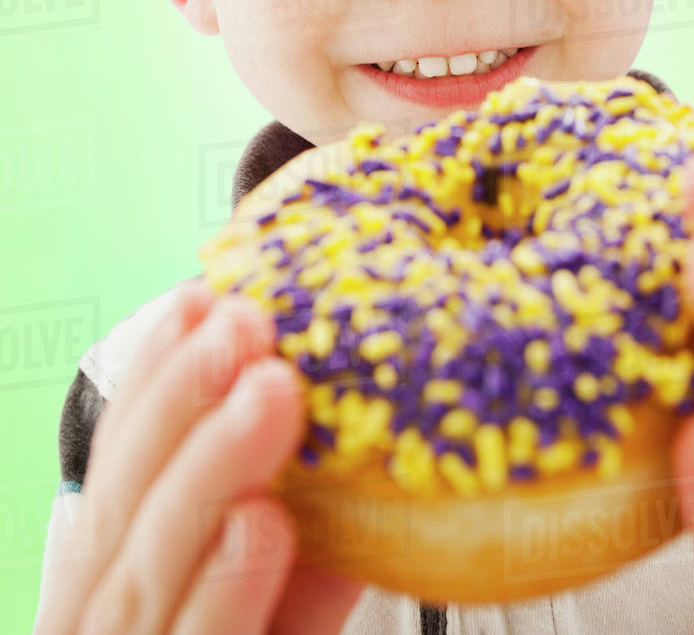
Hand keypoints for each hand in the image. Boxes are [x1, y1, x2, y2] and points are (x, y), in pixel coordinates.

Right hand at [36, 280, 363, 634]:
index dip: (154, 386)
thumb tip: (362, 453)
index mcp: (124, 594)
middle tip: (244, 324)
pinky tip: (263, 528)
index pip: (123, 478)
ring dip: (206, 474)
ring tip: (268, 393)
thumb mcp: (269, 618)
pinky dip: (226, 594)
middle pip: (126, 517)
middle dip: (181, 409)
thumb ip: (304, 553)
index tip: (197, 298)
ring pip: (141, 582)